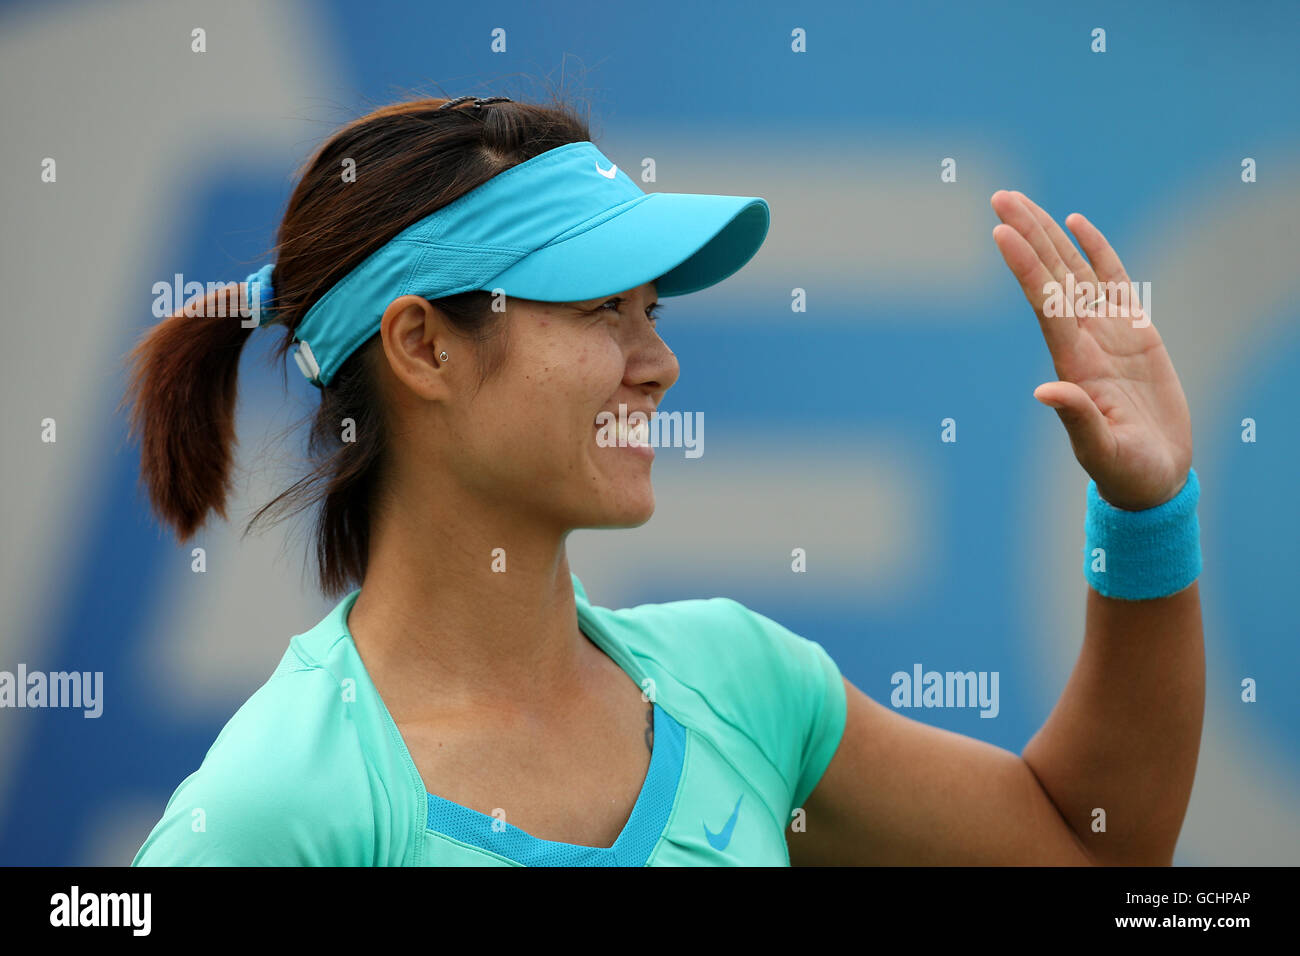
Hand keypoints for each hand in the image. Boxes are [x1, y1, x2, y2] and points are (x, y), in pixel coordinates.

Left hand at [990, 190, 1192, 509]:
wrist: (1153, 478)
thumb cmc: (1125, 471)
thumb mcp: (1102, 450)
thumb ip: (1077, 420)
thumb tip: (1045, 393)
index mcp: (1072, 364)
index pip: (1044, 303)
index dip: (1024, 267)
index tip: (999, 232)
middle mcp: (1083, 341)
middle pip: (1051, 275)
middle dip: (1027, 234)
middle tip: (999, 194)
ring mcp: (1107, 333)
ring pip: (1074, 271)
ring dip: (1049, 235)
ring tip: (1022, 202)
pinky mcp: (1135, 332)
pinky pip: (1112, 280)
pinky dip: (1096, 250)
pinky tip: (1075, 223)